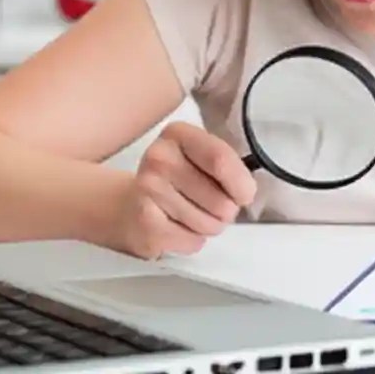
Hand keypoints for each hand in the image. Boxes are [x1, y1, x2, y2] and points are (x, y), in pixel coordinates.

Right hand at [113, 122, 256, 258]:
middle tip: (214, 207)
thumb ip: (227, 167)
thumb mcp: (202, 159)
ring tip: (194, 216)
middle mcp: (159, 157)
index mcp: (178, 134)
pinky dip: (193, 240)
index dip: (241, 184)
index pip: (220, 159)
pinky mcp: (144, 223)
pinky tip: (178, 228)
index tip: (245, 195)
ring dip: (210, 226)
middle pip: (220, 200)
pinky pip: (192, 241)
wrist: (129, 207)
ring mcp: (148, 190)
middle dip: (227, 211)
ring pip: (208, 224)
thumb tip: (245, 192)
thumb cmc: (178, 180)